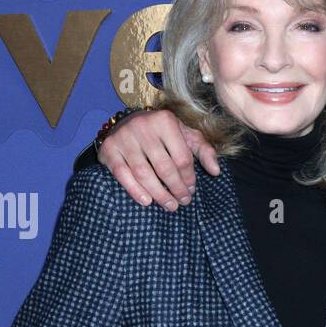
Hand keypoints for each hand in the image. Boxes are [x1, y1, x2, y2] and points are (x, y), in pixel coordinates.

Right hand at [99, 110, 219, 209]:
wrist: (126, 122)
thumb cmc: (161, 133)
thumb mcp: (185, 135)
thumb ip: (203, 150)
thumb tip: (216, 171)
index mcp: (165, 121)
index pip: (182, 157)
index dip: (189, 178)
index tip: (191, 190)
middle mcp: (143, 126)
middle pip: (164, 167)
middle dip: (176, 188)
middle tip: (182, 202)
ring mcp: (124, 138)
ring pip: (144, 173)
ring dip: (159, 194)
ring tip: (169, 206)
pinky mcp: (109, 149)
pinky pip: (123, 174)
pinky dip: (135, 190)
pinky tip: (147, 201)